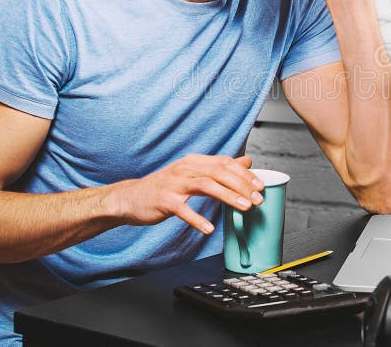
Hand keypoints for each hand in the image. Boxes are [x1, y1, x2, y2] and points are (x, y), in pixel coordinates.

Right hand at [111, 154, 264, 233]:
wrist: (130, 198)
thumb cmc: (164, 188)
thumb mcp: (192, 174)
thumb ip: (219, 169)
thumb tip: (247, 161)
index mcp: (194, 162)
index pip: (225, 163)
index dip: (244, 174)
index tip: (261, 186)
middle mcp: (185, 169)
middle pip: (219, 172)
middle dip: (241, 185)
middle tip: (258, 199)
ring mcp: (174, 184)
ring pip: (205, 185)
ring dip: (228, 196)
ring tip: (244, 208)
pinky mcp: (164, 200)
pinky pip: (183, 209)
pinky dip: (197, 219)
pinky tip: (209, 229)